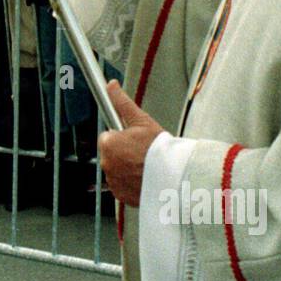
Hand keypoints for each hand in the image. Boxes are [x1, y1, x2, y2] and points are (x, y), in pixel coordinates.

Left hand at [97, 81, 165, 203]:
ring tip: (146, 166)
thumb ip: (122, 102)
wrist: (173, 176)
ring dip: (127, 168)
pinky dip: (130, 183)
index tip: (136, 140)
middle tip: (143, 153)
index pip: (109, 137)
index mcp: (108, 143)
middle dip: (124, 152)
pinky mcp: (120, 195)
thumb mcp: (142, 120)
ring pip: (118, 170)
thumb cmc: (159, 148)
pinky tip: (144, 178)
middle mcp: (106, 163)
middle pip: (113, 154)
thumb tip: (111, 85)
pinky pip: (122, 186)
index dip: (123, 137)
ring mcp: (113, 181)